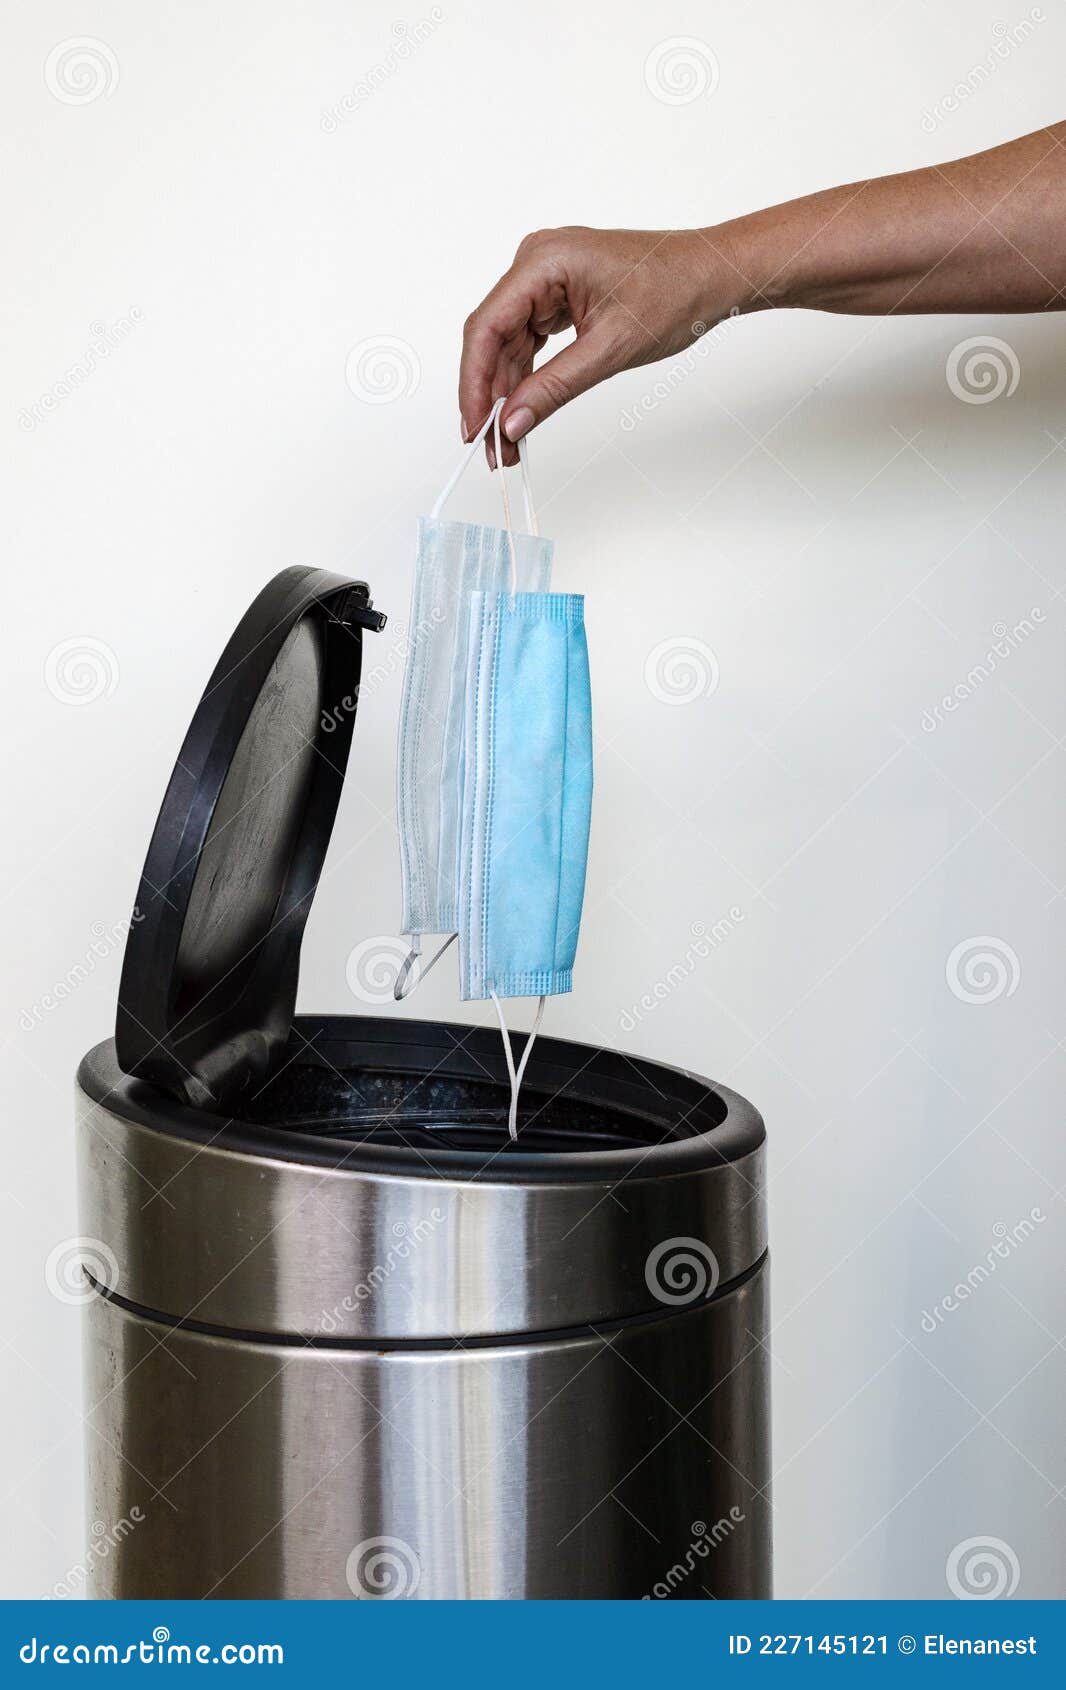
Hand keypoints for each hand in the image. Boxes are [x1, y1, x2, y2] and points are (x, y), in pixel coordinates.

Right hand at [459, 227, 750, 462]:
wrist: (712, 274)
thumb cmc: (674, 292)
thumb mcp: (610, 350)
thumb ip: (554, 388)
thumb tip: (512, 423)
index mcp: (544, 260)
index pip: (486, 327)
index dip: (474, 384)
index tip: (474, 428)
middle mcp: (537, 261)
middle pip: (492, 337)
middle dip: (489, 396)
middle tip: (492, 447)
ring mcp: (546, 277)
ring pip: (508, 343)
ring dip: (507, 392)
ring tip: (508, 441)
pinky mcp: (558, 294)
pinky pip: (528, 339)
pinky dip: (526, 376)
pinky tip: (523, 409)